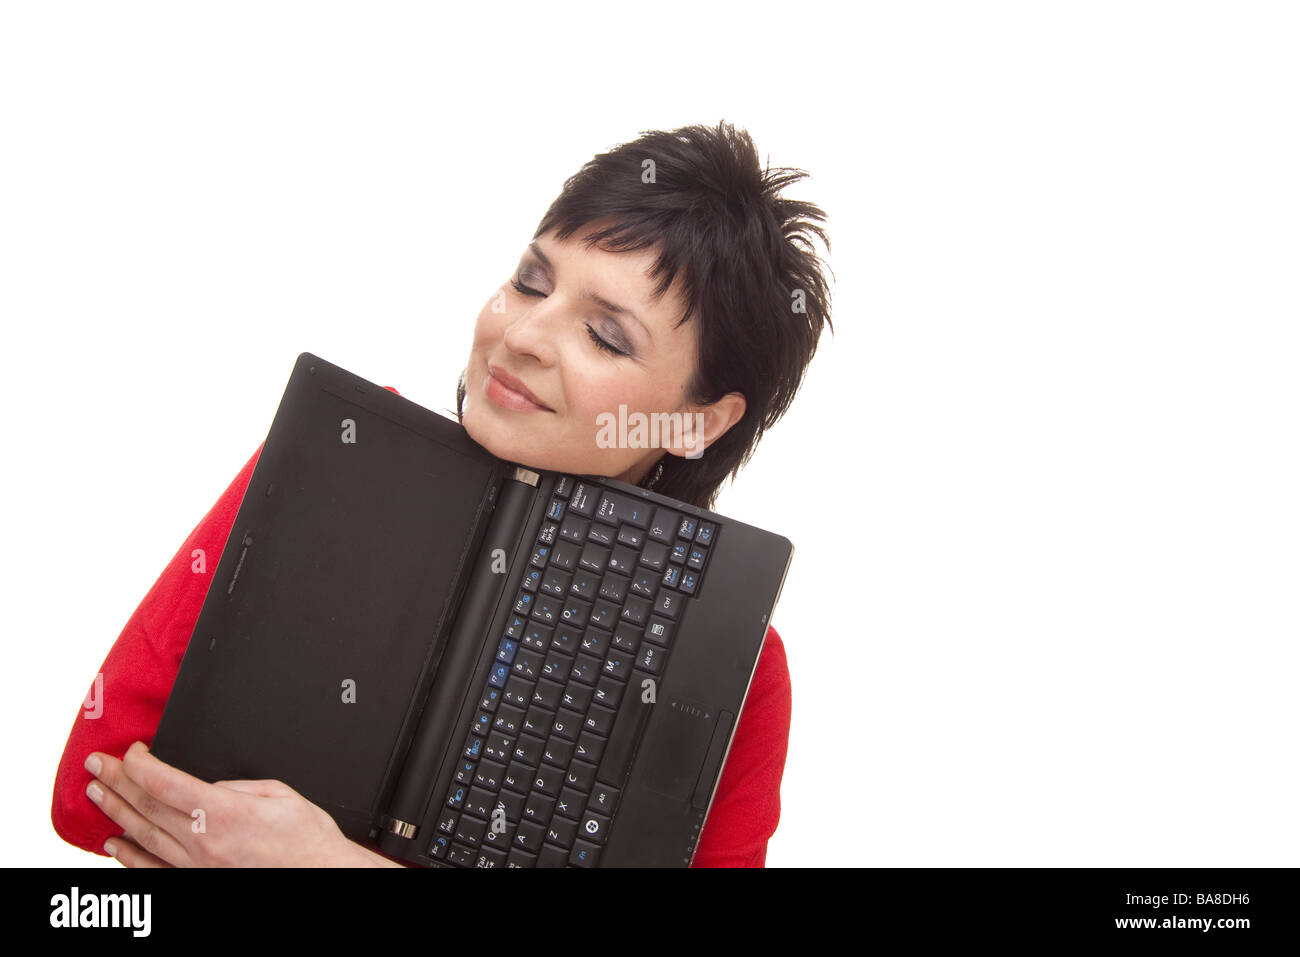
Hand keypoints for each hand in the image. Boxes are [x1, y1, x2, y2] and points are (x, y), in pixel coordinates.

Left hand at [84, 741, 380, 866]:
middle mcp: (204, 841)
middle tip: (96, 764)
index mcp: (225, 812)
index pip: (165, 783)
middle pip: (147, 806)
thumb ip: (239, 787)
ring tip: (96, 793)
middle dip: (118, 781)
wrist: (320, 875)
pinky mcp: (198, 881)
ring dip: (116, 812)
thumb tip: (210, 785)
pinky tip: (114, 844)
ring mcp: (197, 865)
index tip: (131, 750)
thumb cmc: (307, 840)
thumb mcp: (279, 795)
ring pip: (143, 835)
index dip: (140, 764)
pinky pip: (152, 869)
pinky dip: (128, 857)